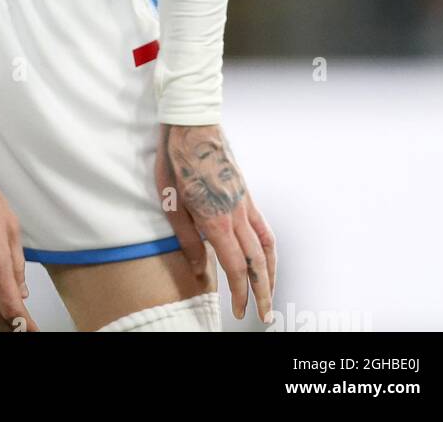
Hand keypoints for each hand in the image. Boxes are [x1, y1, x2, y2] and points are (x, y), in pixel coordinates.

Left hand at [156, 123, 275, 322]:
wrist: (193, 124)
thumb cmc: (176, 160)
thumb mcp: (170, 201)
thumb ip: (187, 238)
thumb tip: (201, 269)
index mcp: (216, 219)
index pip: (236, 267)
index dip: (240, 293)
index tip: (241, 312)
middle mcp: (236, 215)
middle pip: (257, 263)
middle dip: (262, 293)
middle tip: (264, 317)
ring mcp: (245, 203)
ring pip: (267, 247)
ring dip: (271, 275)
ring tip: (269, 295)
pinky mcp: (246, 194)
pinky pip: (264, 228)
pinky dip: (270, 250)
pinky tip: (266, 259)